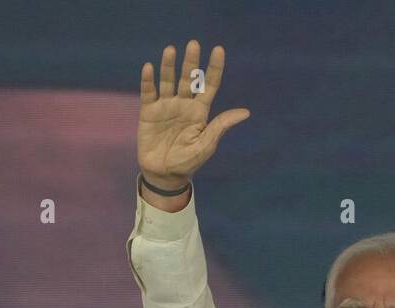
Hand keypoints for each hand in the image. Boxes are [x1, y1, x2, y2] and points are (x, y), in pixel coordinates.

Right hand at [137, 40, 248, 189]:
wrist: (164, 175)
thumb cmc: (188, 162)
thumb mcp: (206, 145)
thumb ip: (221, 126)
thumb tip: (246, 112)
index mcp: (200, 112)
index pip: (209, 85)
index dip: (214, 68)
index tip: (219, 50)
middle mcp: (183, 104)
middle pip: (188, 78)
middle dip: (191, 62)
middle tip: (194, 44)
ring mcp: (166, 106)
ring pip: (168, 81)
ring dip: (169, 65)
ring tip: (171, 50)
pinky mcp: (149, 112)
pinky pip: (148, 92)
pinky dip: (148, 80)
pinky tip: (150, 67)